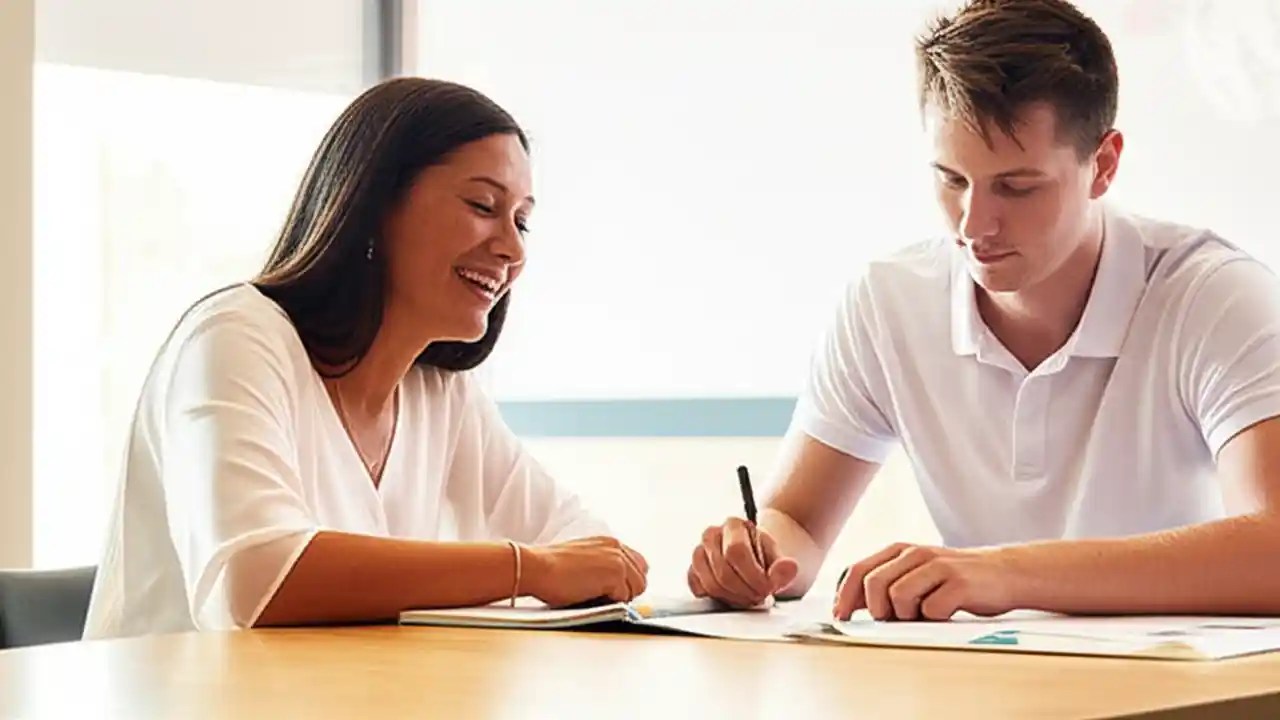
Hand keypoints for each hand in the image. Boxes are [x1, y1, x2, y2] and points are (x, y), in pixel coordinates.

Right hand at [522, 536, 648, 607]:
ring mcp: (618, 560)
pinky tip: (591, 598)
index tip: (616, 591)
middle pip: (641, 578)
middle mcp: (617, 548)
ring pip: (636, 589)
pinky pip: (624, 598)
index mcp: (609, 543)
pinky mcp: (615, 574)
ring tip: (595, 597)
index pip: (638, 564)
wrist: (537, 567)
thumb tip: (615, 587)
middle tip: (605, 598)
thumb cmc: (550, 568)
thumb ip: (602, 566)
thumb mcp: (582, 560)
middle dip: (627, 592)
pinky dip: (610, 603)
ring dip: (619, 598)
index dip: (628, 582)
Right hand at [687, 517, 798, 607]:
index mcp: (734, 525)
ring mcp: (699, 552)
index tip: (767, 588)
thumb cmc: (766, 559)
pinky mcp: (692, 570)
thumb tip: (789, 568)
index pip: (736, 552)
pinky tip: (732, 596)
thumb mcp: (781, 561)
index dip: (753, 576)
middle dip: (744, 591)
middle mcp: (712, 535)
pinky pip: (697, 588)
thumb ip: (785, 568)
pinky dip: (716, 597)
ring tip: (748, 597)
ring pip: (709, 582)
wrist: (756, 559)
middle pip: (723, 572)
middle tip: (759, 597)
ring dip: (732, 597)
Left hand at [833, 543, 1022, 620]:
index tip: (841, 617)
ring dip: (905, 616)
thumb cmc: (954, 581)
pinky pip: (931, 609)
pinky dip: (932, 619)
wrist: (1004, 573)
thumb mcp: (916, 575)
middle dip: (875, 609)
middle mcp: (915, 554)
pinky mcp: (959, 583)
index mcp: (899, 550)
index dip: (844, 596)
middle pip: (873, 584)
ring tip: (922, 617)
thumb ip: (885, 585)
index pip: (858, 570)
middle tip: (890, 622)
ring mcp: (938, 566)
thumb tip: (848, 607)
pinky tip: (944, 615)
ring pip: (898, 596)